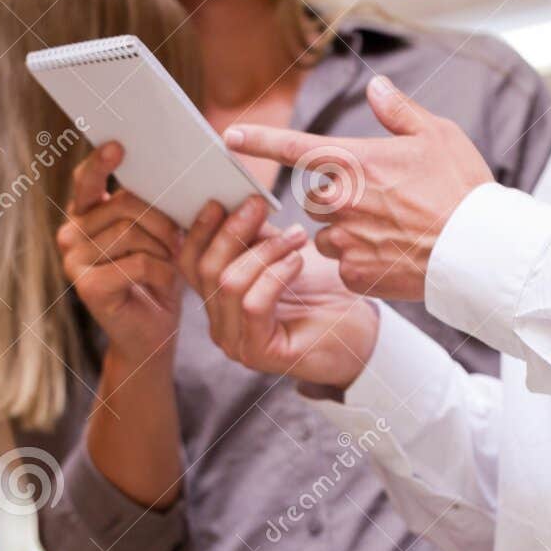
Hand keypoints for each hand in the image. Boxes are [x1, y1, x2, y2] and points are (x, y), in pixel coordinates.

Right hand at [57, 143, 182, 362]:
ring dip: (164, 248)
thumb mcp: (157, 239)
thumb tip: (172, 174)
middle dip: (161, 220)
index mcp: (85, 217)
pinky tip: (166, 282)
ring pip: (131, 233)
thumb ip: (151, 209)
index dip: (101, 163)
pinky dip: (162, 271)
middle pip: (123, 205)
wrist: (151, 337)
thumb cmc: (157, 283)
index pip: (87, 181)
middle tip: (179, 239)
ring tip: (173, 262)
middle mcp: (71, 234)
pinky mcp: (87, 287)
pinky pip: (137, 262)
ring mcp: (74, 261)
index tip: (118, 147)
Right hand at [179, 197, 378, 387]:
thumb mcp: (282, 254)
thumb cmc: (324, 294)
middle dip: (232, 230)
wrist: (361, 334)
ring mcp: (236, 342)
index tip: (223, 197)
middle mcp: (220, 324)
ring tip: (296, 236)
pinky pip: (253, 304)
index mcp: (219, 299)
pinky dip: (275, 275)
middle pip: (205, 268)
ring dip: (263, 251)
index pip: (189, 261)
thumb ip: (255, 237)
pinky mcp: (259, 353)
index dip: (200, 228)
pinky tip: (298, 262)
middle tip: (259, 203)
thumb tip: (239, 202)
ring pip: (228, 283)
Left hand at [224, 76, 492, 300]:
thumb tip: (375, 86)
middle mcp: (341, 202)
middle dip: (340, 199)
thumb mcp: (436, 134)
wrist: (479, 251)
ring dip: (348, 233)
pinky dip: (361, 263)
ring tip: (390, 233)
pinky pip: (345, 266)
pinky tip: (393, 257)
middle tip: (382, 202)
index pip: (293, 147)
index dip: (259, 140)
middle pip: (318, 198)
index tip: (230, 136)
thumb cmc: (461, 189)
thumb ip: (397, 111)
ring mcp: (346, 241)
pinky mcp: (356, 275)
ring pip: (328, 235)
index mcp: (354, 162)